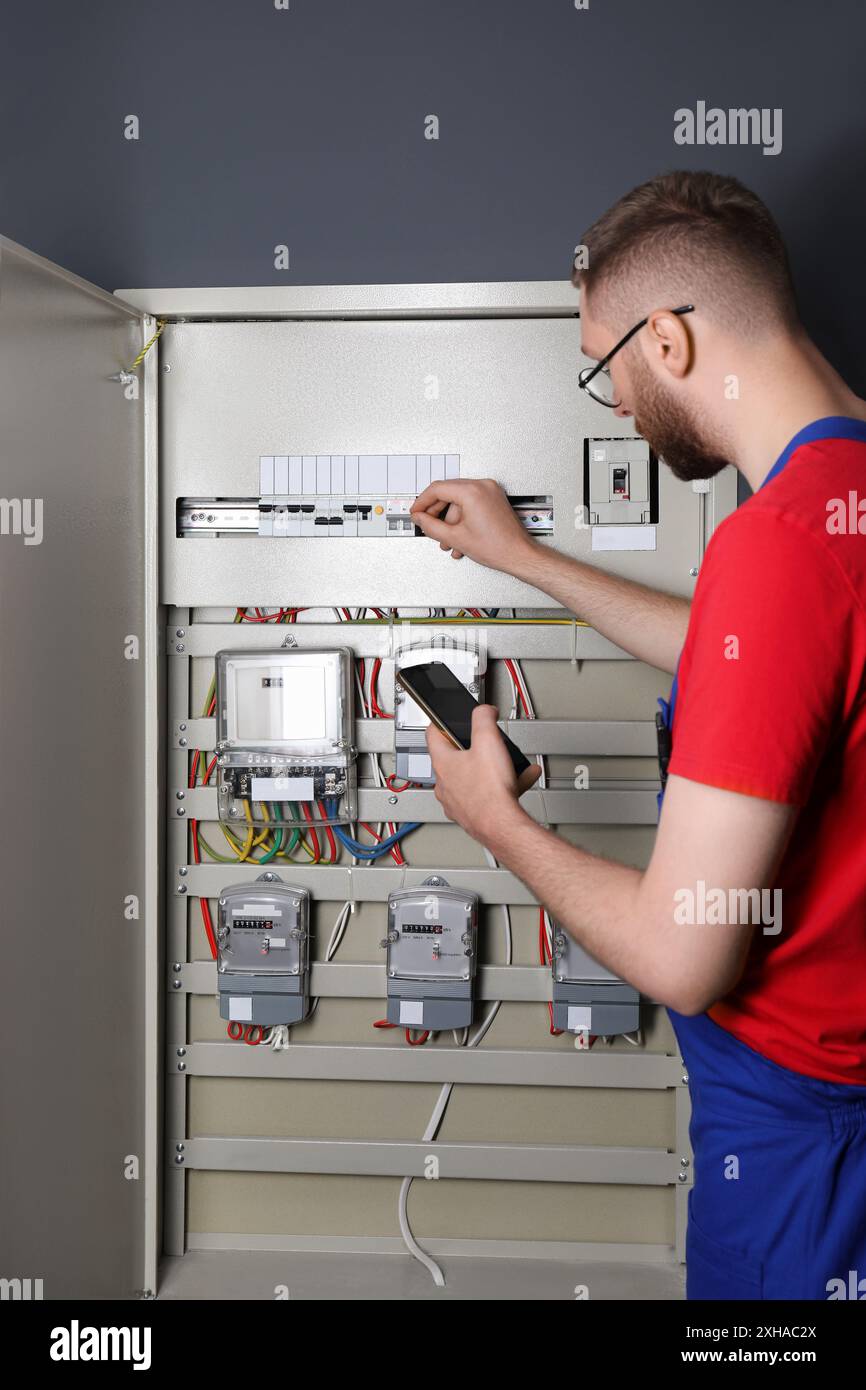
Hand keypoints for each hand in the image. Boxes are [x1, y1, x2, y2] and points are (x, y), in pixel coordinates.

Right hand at [410, 477, 534, 571]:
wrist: (519, 554)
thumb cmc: (498, 547)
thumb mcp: (455, 537)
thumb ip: (431, 526)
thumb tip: (420, 519)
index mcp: (472, 491)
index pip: (437, 489)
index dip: (422, 502)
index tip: (416, 512)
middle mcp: (483, 486)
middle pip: (448, 493)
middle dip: (436, 513)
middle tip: (427, 525)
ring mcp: (490, 491)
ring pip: (458, 501)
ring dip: (450, 521)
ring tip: (448, 540)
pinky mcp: (494, 499)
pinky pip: (470, 504)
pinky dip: (462, 518)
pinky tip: (459, 536)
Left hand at [426, 704, 540, 843]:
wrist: (501, 826)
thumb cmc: (489, 791)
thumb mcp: (488, 740)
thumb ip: (483, 718)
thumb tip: (483, 710)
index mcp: (443, 763)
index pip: (433, 735)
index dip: (441, 722)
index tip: (446, 719)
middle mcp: (445, 784)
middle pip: (455, 758)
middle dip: (474, 748)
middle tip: (487, 743)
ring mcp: (457, 801)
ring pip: (473, 777)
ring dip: (492, 768)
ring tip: (510, 764)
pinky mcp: (471, 815)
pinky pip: (485, 794)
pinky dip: (501, 786)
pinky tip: (520, 780)